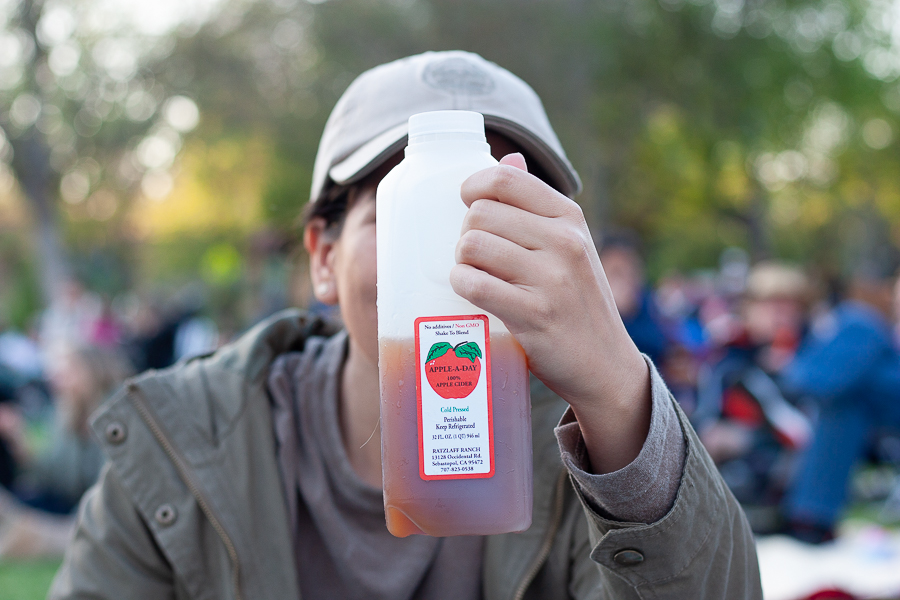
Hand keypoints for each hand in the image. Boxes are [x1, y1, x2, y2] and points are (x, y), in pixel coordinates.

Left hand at [450, 154, 649, 472]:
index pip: (505, 179)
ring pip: (472, 245)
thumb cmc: (577, 300)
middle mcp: (565, 241)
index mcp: (570, 218)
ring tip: (475, 274)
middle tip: (476, 256)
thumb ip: (537, 204)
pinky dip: (462, 285)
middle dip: (466, 233)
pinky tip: (471, 291)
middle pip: (480, 213)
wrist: (605, 364)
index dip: (472, 187)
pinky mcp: (535, 314)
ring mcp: (552, 278)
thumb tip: (508, 158)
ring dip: (462, 261)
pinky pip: (475, 284)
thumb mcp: (571, 245)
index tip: (466, 203)